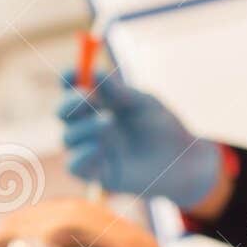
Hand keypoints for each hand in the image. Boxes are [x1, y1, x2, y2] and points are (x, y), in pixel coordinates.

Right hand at [57, 69, 221, 208]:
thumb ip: (119, 92)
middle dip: (69, 103)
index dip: (68, 79)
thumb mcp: (144, 104)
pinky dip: (81, 155)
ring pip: (68, 138)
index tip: (73, 72)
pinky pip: (74, 166)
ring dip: (84, 127)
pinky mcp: (98, 175)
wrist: (183, 162)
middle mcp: (91, 127)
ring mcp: (92, 151)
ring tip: (108, 121)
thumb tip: (93, 71)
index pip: (73, 89)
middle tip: (86, 96)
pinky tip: (100, 147)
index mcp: (100, 105)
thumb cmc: (164, 129)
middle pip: (63, 113)